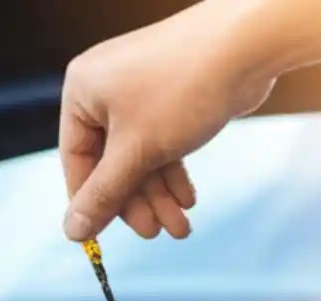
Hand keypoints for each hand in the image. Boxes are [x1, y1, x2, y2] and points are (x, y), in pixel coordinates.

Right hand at [59, 0, 278, 241]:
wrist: (247, 44)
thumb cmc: (183, 88)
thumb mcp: (136, 152)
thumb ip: (103, 194)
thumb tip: (73, 231)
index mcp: (82, 91)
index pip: (75, 159)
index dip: (90, 201)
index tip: (102, 236)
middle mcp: (106, 88)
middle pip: (111, 161)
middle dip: (135, 202)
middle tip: (153, 233)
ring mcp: (140, 90)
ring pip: (141, 155)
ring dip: (159, 195)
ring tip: (180, 227)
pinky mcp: (171, 95)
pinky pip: (161, 141)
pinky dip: (173, 171)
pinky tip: (187, 200)